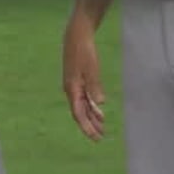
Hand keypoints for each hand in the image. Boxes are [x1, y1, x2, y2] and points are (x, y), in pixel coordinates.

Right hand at [61, 11, 106, 140]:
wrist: (77, 36)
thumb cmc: (83, 51)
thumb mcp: (91, 69)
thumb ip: (94, 86)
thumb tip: (99, 103)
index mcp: (72, 89)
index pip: (79, 114)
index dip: (87, 127)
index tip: (95, 138)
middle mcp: (71, 90)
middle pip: (80, 113)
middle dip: (90, 125)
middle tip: (101, 137)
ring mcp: (74, 85)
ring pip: (83, 106)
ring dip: (92, 117)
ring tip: (102, 127)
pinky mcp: (78, 80)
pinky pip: (84, 98)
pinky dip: (92, 106)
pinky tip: (99, 110)